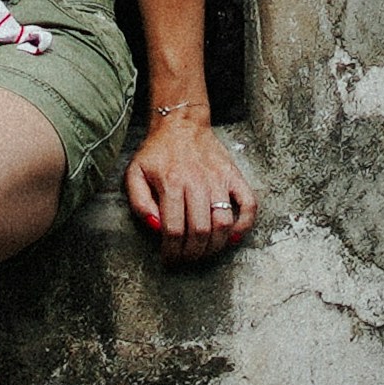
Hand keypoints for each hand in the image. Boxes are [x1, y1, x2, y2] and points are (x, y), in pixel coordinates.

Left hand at [125, 105, 254, 259]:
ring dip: (215, 245)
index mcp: (170, 183)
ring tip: (205, 251)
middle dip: (193, 253)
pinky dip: (245, 224)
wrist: (181, 124)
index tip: (170, 260)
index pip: (174, 229)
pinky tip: (233, 235)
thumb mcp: (134, 174)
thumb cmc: (156, 153)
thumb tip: (155, 227)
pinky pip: (248, 204)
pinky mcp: (234, 176)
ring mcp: (218, 179)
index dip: (172, 251)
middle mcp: (197, 182)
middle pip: (200, 231)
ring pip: (223, 222)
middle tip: (187, 259)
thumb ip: (139, 203)